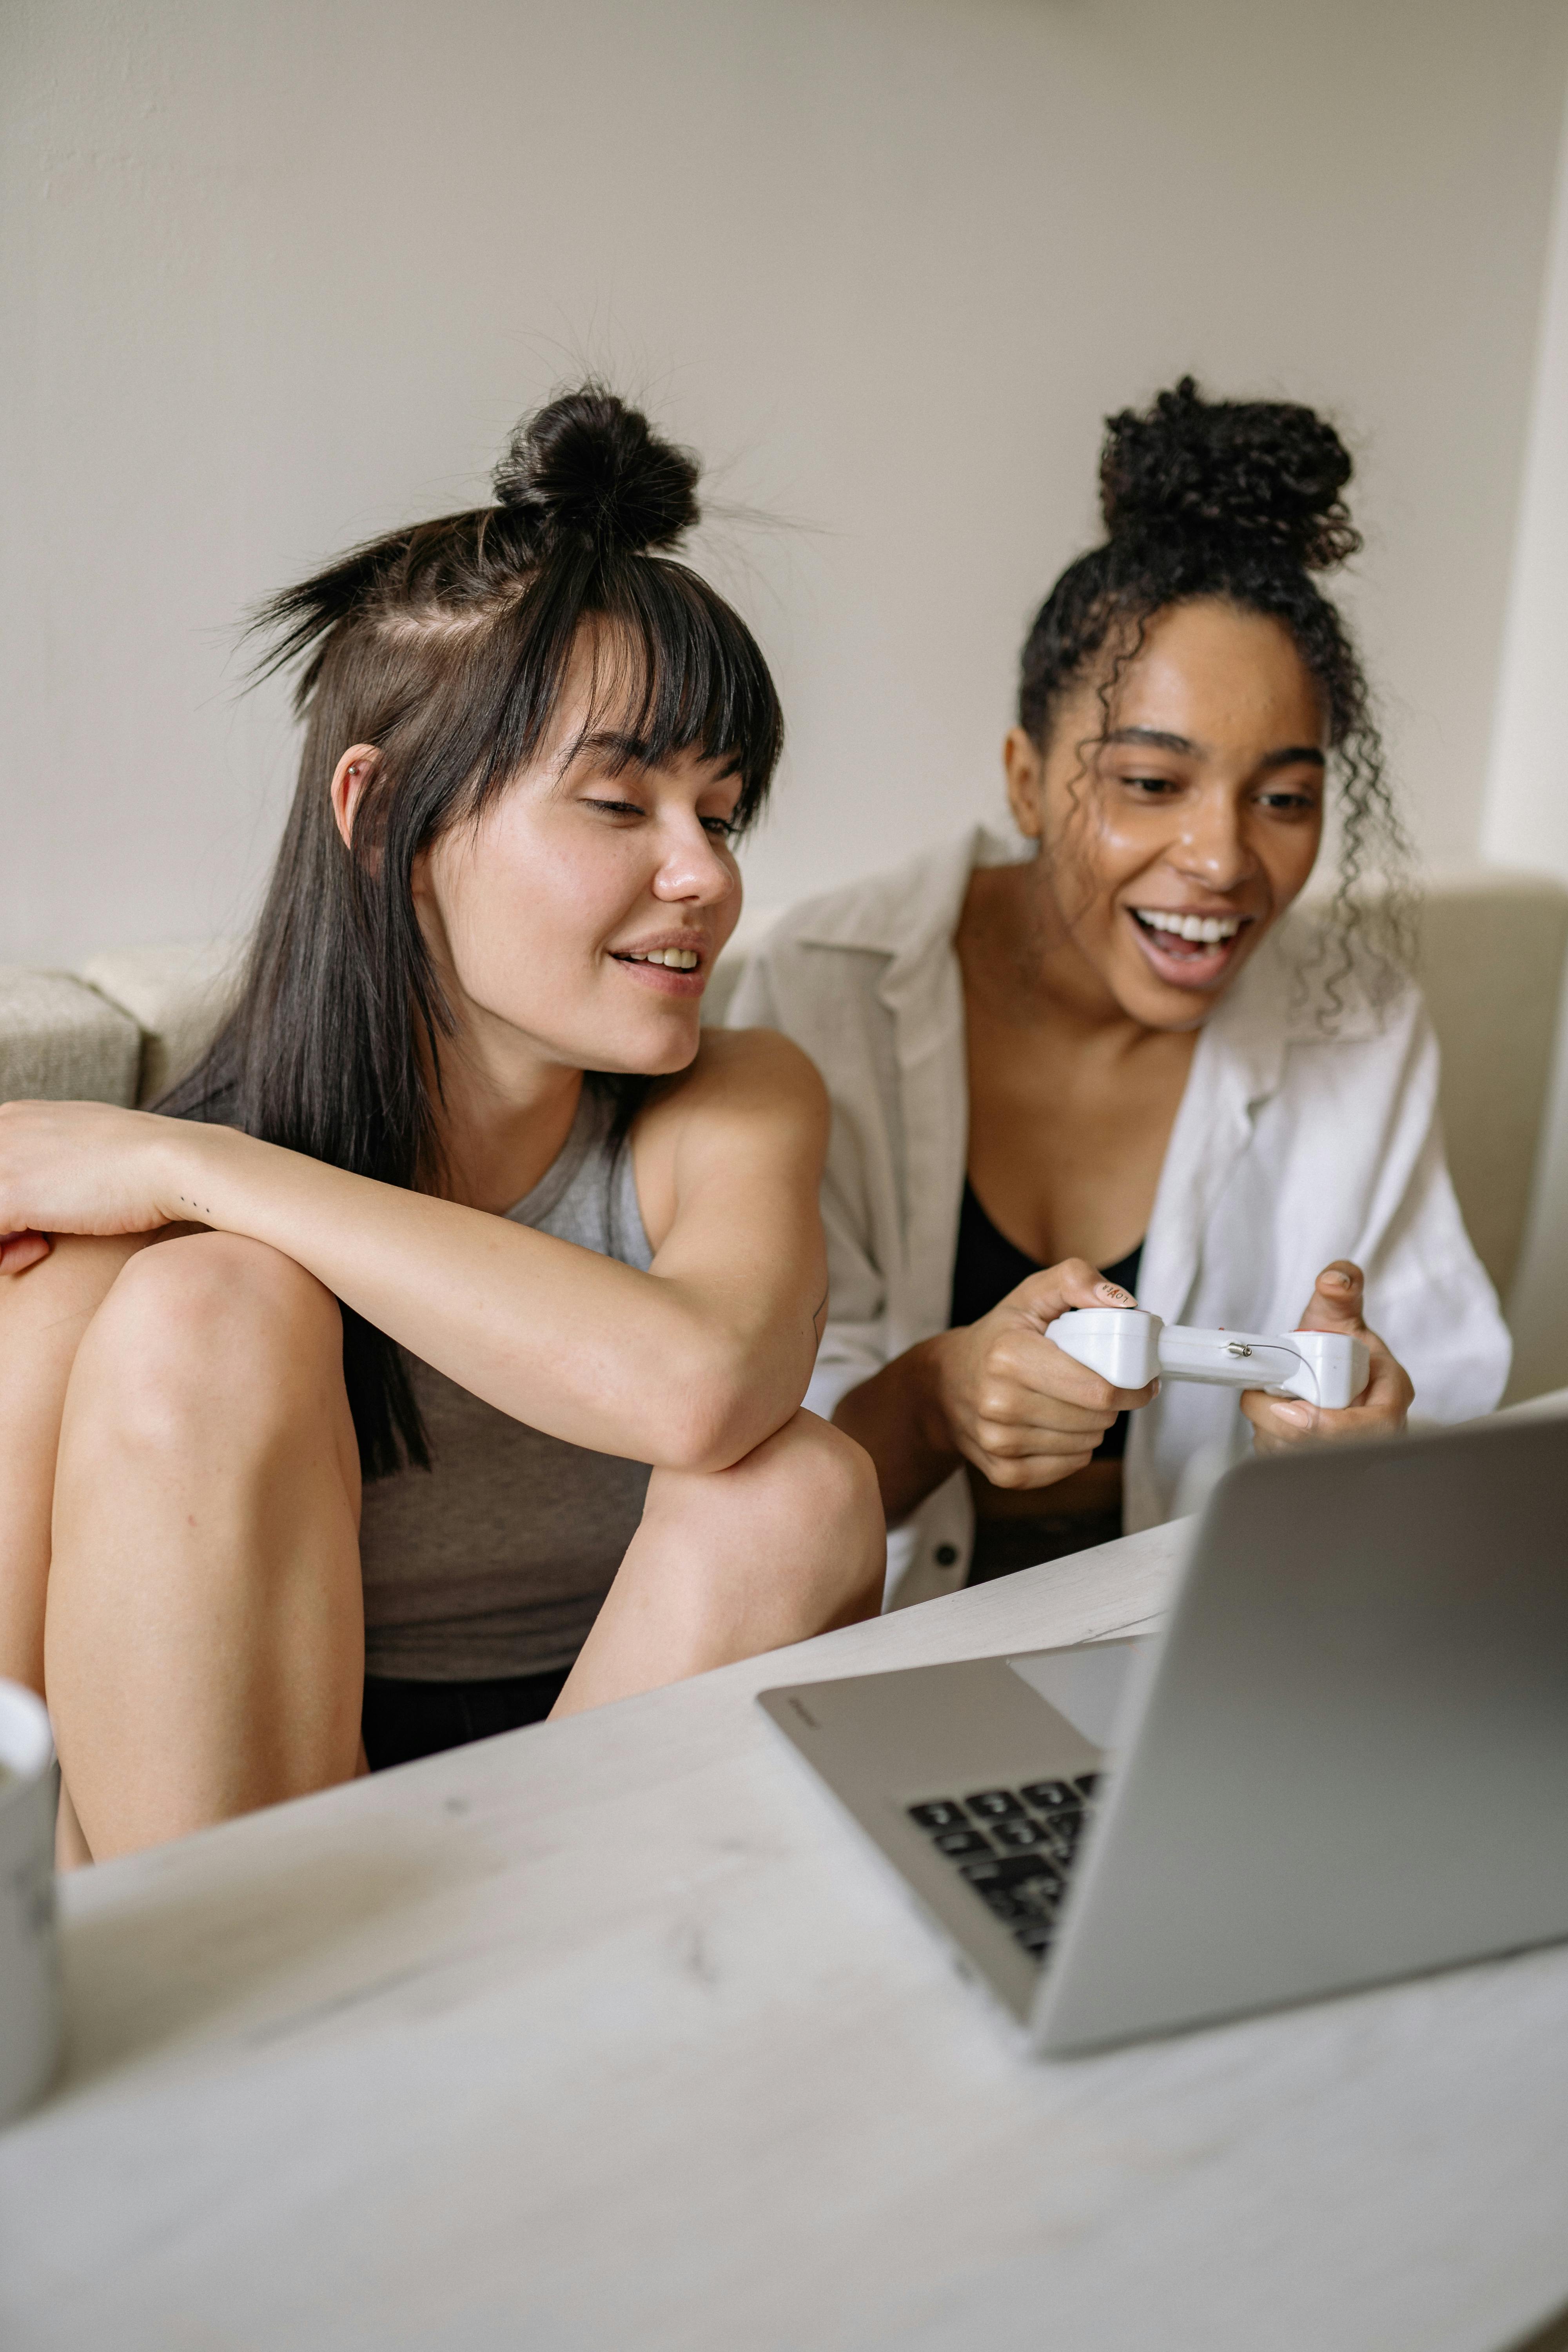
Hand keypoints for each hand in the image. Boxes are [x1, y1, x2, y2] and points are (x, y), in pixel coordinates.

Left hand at [0, 1100, 195, 1273]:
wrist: (175, 1162)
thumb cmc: (144, 1165)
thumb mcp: (86, 1153)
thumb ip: (51, 1165)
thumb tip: (39, 1205)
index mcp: (14, 1117)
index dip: (8, 1210)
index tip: (33, 1224)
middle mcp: (1, 1129)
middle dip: (2, 1226)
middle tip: (31, 1240)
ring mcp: (0, 1158)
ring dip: (0, 1244)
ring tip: (34, 1247)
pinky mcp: (6, 1194)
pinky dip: (4, 1257)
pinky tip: (41, 1250)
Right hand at [927, 1259, 1156, 1489]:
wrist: (945, 1383)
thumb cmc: (998, 1336)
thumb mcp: (1031, 1295)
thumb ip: (1076, 1280)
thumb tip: (1123, 1304)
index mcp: (1009, 1356)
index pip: (1097, 1389)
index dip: (1133, 1387)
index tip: (1143, 1380)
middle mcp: (999, 1404)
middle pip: (1096, 1419)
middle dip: (1111, 1403)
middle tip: (1103, 1386)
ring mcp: (999, 1443)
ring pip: (1086, 1444)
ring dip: (1094, 1425)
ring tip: (1075, 1403)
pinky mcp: (1004, 1473)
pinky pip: (1069, 1466)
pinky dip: (1076, 1448)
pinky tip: (1060, 1426)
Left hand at [1241, 1260, 1412, 1454]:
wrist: (1329, 1369)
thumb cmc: (1341, 1346)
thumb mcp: (1341, 1312)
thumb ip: (1341, 1290)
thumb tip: (1334, 1280)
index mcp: (1391, 1398)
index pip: (1374, 1428)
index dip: (1329, 1425)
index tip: (1288, 1408)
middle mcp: (1376, 1434)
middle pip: (1330, 1450)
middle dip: (1282, 1426)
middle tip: (1260, 1398)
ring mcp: (1351, 1455)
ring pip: (1302, 1460)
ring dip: (1270, 1431)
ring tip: (1267, 1401)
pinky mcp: (1323, 1465)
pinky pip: (1287, 1465)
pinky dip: (1267, 1441)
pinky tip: (1269, 1418)